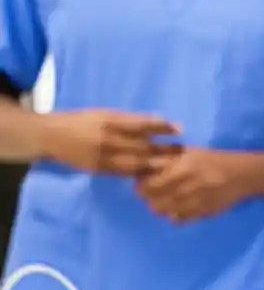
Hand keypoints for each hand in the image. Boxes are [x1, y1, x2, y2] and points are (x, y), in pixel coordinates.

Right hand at [39, 109, 178, 175]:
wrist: (52, 136)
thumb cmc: (83, 121)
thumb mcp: (105, 114)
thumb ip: (130, 120)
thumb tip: (160, 122)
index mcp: (109, 121)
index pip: (141, 124)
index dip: (162, 127)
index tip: (179, 129)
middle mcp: (107, 139)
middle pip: (142, 146)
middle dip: (165, 150)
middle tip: (184, 151)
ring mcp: (103, 156)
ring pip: (136, 163)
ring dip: (157, 165)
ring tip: (175, 166)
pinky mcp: (99, 170)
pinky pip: (125, 174)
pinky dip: (141, 174)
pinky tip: (155, 176)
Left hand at [135, 147, 251, 222]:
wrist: (242, 174)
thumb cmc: (212, 160)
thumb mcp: (189, 153)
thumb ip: (167, 159)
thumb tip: (143, 167)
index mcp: (182, 168)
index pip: (150, 184)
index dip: (141, 186)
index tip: (141, 185)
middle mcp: (187, 186)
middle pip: (154, 201)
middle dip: (149, 199)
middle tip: (151, 195)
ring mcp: (195, 201)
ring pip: (165, 212)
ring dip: (161, 209)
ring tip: (165, 202)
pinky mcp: (203, 212)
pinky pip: (180, 219)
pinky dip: (175, 216)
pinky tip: (178, 209)